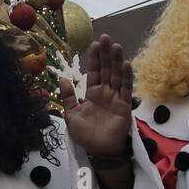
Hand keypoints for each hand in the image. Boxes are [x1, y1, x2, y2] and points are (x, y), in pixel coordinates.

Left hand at [61, 34, 133, 156]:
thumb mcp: (71, 114)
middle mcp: (105, 92)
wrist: (98, 151)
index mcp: (92, 93)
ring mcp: (115, 98)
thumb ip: (68, 97)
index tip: (95, 44)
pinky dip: (127, 76)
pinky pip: (125, 88)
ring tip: (116, 46)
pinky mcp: (124, 105)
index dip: (95, 58)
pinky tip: (126, 63)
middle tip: (106, 37)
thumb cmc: (85, 135)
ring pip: (117, 75)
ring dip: (117, 61)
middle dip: (106, 54)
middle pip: (106, 69)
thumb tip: (62, 78)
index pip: (94, 72)